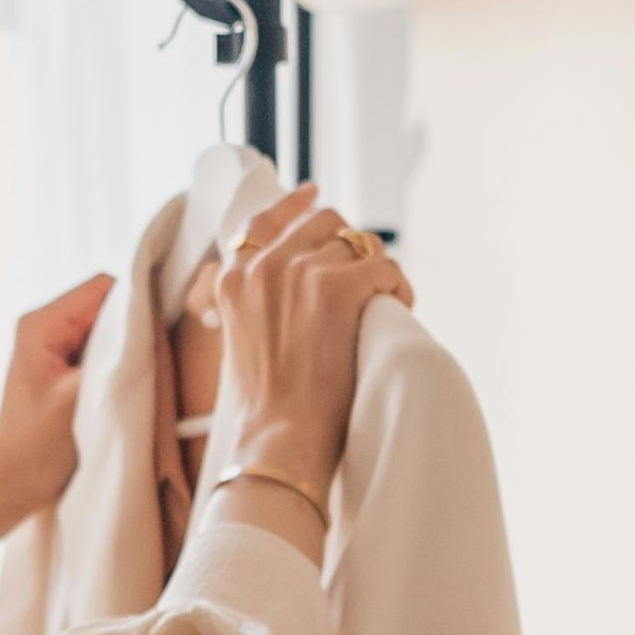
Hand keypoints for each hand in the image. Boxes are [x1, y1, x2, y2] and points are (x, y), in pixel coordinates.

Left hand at [0, 272, 117, 634]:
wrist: (11, 488)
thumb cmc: (37, 449)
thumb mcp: (83, 398)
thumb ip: (116, 357)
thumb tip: (151, 326)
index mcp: (40, 324)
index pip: (105, 288)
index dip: (137, 306)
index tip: (156, 336)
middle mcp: (43, 326)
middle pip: (108, 308)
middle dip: (132, 333)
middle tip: (147, 368)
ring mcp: (52, 347)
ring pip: (107, 332)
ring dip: (124, 354)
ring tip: (130, 385)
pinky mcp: (61, 368)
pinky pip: (100, 353)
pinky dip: (115, 368)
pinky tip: (118, 394)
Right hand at [202, 188, 394, 510]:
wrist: (277, 439)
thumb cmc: (266, 408)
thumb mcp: (242, 342)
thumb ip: (257, 303)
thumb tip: (294, 287)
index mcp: (233, 279)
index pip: (264, 219)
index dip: (295, 205)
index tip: (313, 195)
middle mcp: (262, 267)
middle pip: (323, 221)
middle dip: (350, 245)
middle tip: (368, 277)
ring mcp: (297, 274)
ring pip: (359, 242)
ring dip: (379, 268)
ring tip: (387, 299)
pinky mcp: (334, 290)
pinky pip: (384, 267)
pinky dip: (400, 286)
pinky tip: (402, 305)